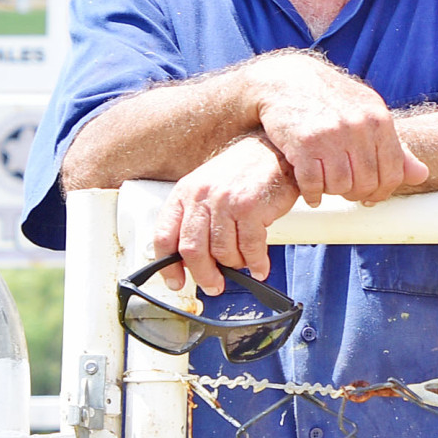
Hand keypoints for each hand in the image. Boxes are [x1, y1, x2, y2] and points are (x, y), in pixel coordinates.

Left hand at [152, 135, 299, 293]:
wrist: (273, 151)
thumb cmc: (241, 172)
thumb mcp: (207, 189)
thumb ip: (195, 218)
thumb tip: (189, 257)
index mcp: (185, 193)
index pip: (164, 235)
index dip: (168, 266)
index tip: (176, 281)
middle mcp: (202, 196)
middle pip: (191, 250)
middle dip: (203, 275)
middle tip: (214, 285)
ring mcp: (225, 202)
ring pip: (222, 252)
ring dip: (234, 265)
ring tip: (242, 263)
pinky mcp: (250, 208)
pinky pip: (250, 247)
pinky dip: (255, 263)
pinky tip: (259, 267)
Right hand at [248, 51, 428, 203]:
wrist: (287, 79)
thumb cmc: (332, 100)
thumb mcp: (368, 114)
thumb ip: (395, 146)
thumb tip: (422, 175)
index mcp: (379, 119)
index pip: (393, 172)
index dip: (383, 191)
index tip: (371, 196)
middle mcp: (358, 127)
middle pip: (366, 183)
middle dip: (356, 194)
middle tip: (345, 192)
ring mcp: (331, 135)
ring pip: (340, 186)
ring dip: (332, 192)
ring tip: (327, 184)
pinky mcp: (304, 143)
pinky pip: (312, 184)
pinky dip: (312, 194)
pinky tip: (311, 191)